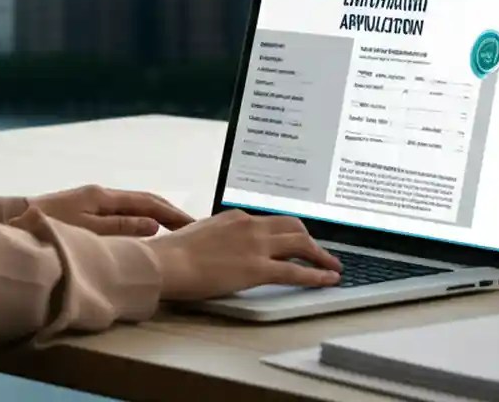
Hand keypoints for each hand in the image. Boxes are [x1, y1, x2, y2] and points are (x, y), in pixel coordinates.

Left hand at [21, 185, 195, 236]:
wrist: (17, 220)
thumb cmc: (50, 228)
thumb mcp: (88, 231)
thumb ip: (122, 228)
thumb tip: (154, 224)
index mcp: (104, 197)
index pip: (148, 203)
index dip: (173, 214)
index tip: (194, 226)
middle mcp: (102, 195)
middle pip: (145, 201)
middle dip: (170, 212)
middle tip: (193, 228)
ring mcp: (94, 201)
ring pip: (135, 207)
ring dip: (156, 216)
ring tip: (176, 231)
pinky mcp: (87, 209)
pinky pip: (123, 213)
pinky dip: (141, 220)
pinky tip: (145, 233)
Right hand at [145, 210, 341, 299]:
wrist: (166, 262)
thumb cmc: (173, 253)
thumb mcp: (197, 234)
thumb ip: (215, 237)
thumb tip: (218, 246)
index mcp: (235, 217)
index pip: (269, 223)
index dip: (286, 234)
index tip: (294, 242)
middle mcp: (250, 225)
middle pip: (293, 227)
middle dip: (309, 240)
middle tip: (320, 253)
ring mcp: (256, 246)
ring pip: (301, 244)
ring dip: (320, 255)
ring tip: (332, 266)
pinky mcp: (258, 268)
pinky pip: (296, 271)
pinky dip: (317, 275)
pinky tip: (327, 280)